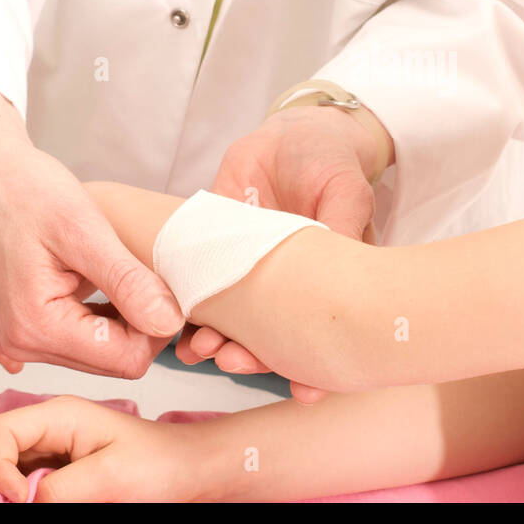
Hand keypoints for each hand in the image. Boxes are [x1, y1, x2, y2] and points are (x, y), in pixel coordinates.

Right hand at [0, 141, 184, 377]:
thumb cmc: (32, 193)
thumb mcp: (87, 233)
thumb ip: (128, 283)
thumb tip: (170, 325)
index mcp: (37, 326)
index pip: (126, 360)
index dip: (157, 327)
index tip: (161, 285)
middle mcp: (22, 345)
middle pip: (112, 362)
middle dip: (139, 325)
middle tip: (145, 274)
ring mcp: (18, 339)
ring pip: (98, 354)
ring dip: (122, 321)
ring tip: (124, 274)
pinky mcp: (21, 327)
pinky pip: (77, 343)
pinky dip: (100, 320)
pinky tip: (106, 288)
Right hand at [0, 395, 209, 501]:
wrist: (186, 468)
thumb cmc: (159, 462)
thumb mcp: (112, 475)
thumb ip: (61, 488)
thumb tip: (24, 501)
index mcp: (59, 414)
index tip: (19, 499)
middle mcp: (45, 426)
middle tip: (10, 504)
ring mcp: (46, 447)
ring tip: (22, 503)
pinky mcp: (51, 469)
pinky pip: (14, 479)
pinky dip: (11, 494)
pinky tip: (32, 502)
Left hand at [179, 105, 391, 402]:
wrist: (293, 133)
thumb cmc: (330, 162)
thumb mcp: (346, 192)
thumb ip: (344, 226)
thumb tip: (345, 261)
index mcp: (325, 283)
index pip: (317, 334)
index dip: (312, 367)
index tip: (304, 390)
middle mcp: (287, 289)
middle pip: (271, 337)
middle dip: (252, 358)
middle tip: (231, 364)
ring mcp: (249, 273)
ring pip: (233, 321)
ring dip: (217, 342)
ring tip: (200, 350)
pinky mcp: (215, 252)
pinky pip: (198, 287)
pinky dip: (186, 310)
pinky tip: (177, 330)